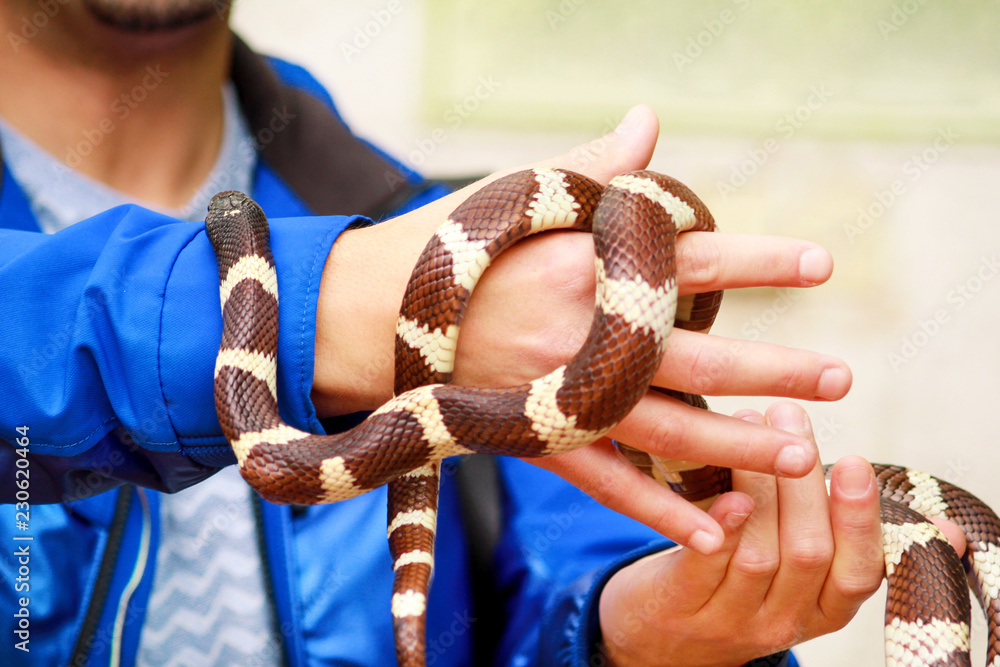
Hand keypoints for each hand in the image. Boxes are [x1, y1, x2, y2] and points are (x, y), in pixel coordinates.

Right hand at [312, 105, 850, 551]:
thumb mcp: (517, 197)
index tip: (820, 267)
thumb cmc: (445, 246)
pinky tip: (715, 530)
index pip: (689, 258)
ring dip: (739, 444)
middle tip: (837, 379)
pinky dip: (661, 510)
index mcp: (580, 263)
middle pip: (695, 354)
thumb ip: (595, 165)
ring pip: (666, 427)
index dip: (758, 261)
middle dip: (772, 369)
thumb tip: (651, 121)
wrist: (365, 314)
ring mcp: (558, 390)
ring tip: (803, 454)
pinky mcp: (536, 436)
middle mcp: (578, 331)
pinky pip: (608, 481)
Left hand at [597, 402, 884, 666]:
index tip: (854, 460)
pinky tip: (729, 493)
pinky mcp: (681, 608)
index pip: (858, 572)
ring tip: (748, 423)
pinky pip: (704, 567)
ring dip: (760, 483)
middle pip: (808, 553)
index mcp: (824, 608)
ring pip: (759, 554)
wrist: (660, 636)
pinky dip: (722, 527)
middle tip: (789, 414)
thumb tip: (877, 476)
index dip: (860, 519)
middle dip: (801, 478)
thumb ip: (814, 520)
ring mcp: (731, 619)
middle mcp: (784, 619)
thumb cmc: (734, 577)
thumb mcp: (787, 561)